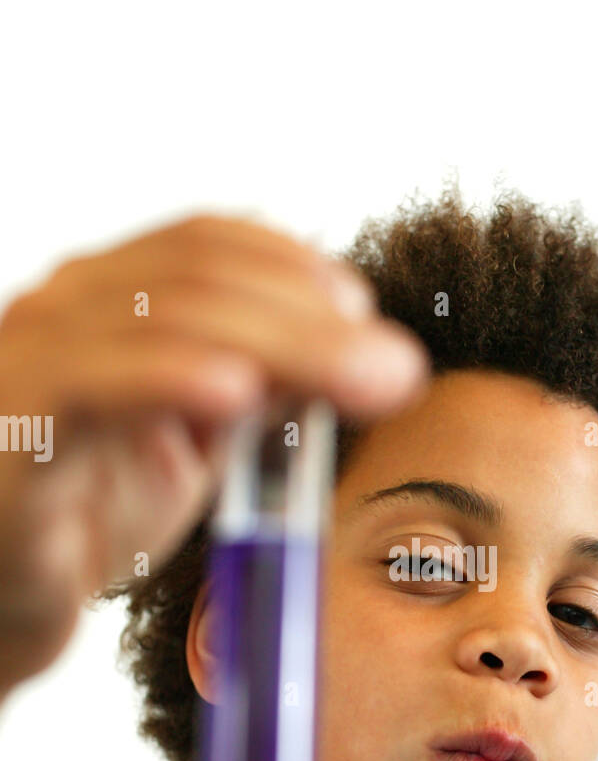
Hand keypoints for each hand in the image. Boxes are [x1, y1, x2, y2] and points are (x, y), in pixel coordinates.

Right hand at [0, 212, 428, 695]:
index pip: (205, 243)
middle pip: (199, 276)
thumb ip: (262, 391)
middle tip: (396, 367)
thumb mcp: (197, 445)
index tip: (366, 316)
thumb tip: (361, 353)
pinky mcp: (8, 422)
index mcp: (107, 299)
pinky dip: (167, 377)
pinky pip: (89, 379)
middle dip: (313, 320)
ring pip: (161, 315)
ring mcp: (30, 355)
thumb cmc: (89, 517)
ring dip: (280, 343)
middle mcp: (64, 307)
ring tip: (356, 377)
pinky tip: (237, 393)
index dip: (294, 269)